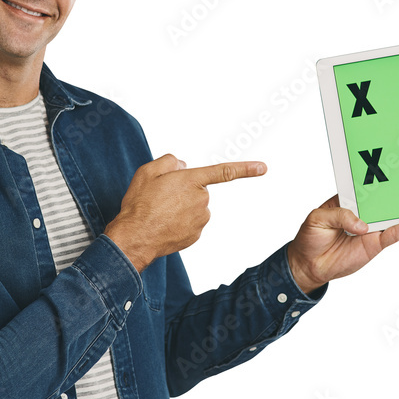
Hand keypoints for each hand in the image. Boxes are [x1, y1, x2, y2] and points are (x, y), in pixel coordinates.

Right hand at [104, 154, 265, 271]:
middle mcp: (201, 200)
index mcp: (192, 180)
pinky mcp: (196, 234)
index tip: (263, 168)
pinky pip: (191, 223)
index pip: (224, 172)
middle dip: (183, 191)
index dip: (245, 169)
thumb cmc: (139, 205)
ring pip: (194, 207)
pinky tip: (164, 224)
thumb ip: (168, 162)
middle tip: (161, 197)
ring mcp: (200, 219)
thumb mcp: (147, 172)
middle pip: (198, 190)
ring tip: (160, 212)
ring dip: (181, 207)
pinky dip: (179, 222)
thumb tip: (181, 165)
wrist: (135, 237)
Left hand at [286, 195, 398, 293]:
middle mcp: (368, 211)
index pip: (374, 184)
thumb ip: (339, 216)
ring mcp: (375, 228)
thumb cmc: (310, 237)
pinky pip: (396, 235)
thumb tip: (363, 225)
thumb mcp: (317, 219)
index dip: (391, 176)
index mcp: (353, 198)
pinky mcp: (376, 244)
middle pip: (395, 202)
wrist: (307, 263)